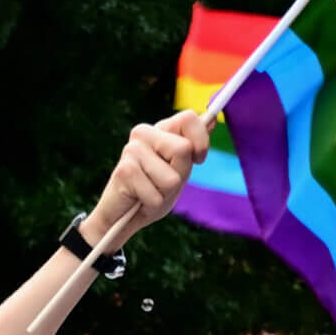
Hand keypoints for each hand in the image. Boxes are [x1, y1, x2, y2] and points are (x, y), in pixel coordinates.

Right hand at [87, 111, 210, 239]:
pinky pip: (156, 196)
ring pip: (172, 178)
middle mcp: (143, 134)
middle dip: (180, 174)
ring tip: (151, 192)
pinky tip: (140, 200)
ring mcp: (131, 150)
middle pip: (183, 149)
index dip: (200, 142)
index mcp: (159, 129)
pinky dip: (153, 205)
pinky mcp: (124, 171)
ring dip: (166, 193)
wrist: (121, 216)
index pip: (188, 118)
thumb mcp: (179, 169)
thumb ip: (193, 146)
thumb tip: (214, 120)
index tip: (197, 160)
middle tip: (164, 182)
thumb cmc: (153, 191)